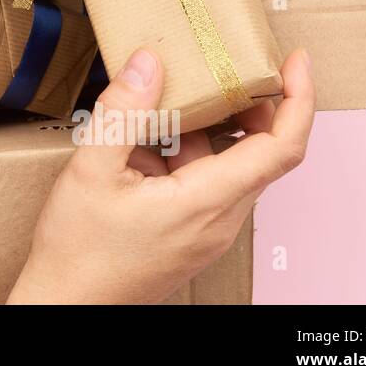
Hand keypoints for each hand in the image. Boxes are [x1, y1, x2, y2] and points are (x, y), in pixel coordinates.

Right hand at [8, 46, 314, 303]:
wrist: (67, 304)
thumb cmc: (78, 249)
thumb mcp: (91, 170)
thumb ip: (123, 111)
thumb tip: (149, 61)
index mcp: (208, 202)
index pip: (281, 147)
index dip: (298, 100)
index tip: (294, 62)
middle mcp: (220, 219)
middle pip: (261, 152)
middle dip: (249, 104)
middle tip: (225, 64)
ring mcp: (208, 230)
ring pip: (229, 166)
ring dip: (208, 129)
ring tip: (169, 99)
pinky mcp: (191, 235)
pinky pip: (206, 183)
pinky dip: (186, 153)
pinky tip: (145, 141)